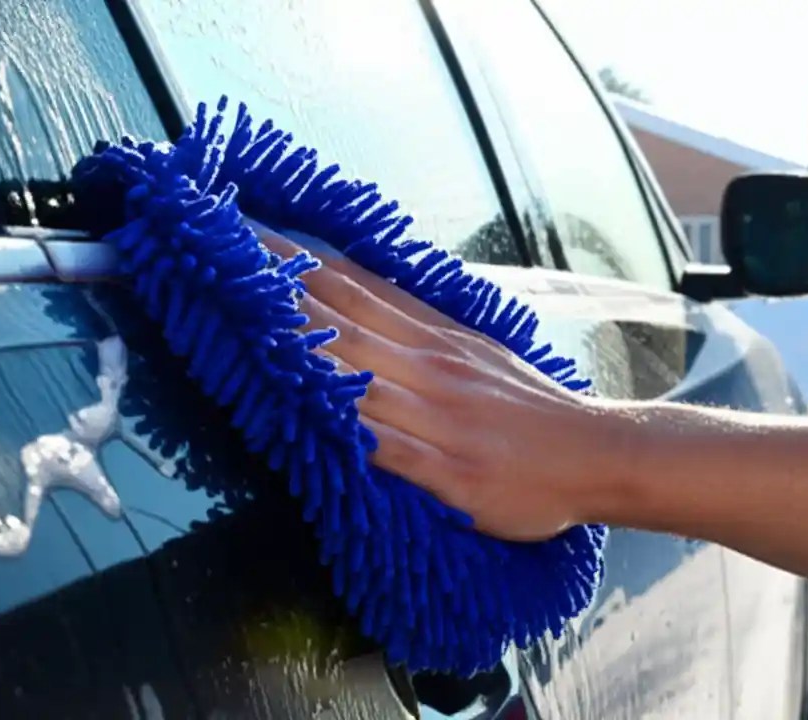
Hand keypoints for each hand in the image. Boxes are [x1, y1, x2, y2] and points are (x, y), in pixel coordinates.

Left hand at [251, 223, 626, 541]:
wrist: (594, 453)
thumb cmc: (526, 407)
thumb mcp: (472, 349)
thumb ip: (413, 330)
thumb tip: (353, 301)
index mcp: (432, 335)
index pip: (349, 284)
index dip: (291, 258)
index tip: (240, 228)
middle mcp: (428, 365)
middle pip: (337, 316)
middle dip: (273, 283)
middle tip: (214, 248)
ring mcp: (437, 418)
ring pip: (352, 372)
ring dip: (292, 343)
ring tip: (234, 312)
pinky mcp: (448, 472)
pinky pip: (383, 446)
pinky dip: (341, 425)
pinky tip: (301, 412)